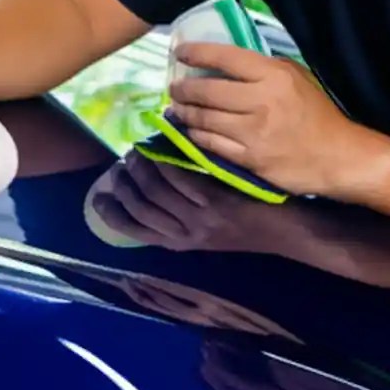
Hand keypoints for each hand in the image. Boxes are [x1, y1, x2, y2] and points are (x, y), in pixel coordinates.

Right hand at [91, 152, 306, 252]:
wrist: (289, 234)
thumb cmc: (245, 228)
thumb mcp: (204, 234)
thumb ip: (175, 219)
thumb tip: (144, 190)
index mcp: (177, 245)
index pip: (129, 229)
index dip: (108, 210)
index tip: (100, 192)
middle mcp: (183, 235)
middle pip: (138, 204)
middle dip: (124, 178)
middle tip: (125, 158)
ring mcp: (200, 219)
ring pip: (155, 187)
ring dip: (143, 163)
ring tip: (142, 147)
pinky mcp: (217, 202)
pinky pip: (181, 176)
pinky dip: (168, 158)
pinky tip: (167, 145)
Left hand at [168, 43, 389, 198]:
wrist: (338, 156)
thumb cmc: (317, 113)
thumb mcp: (297, 78)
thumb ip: (264, 68)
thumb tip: (226, 62)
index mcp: (273, 76)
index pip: (226, 58)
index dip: (197, 53)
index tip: (180, 52)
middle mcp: (260, 102)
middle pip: (207, 91)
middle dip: (183, 89)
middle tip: (174, 88)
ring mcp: (253, 132)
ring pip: (204, 119)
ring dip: (184, 112)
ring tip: (177, 107)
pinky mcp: (249, 159)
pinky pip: (211, 144)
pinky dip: (195, 135)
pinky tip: (190, 129)